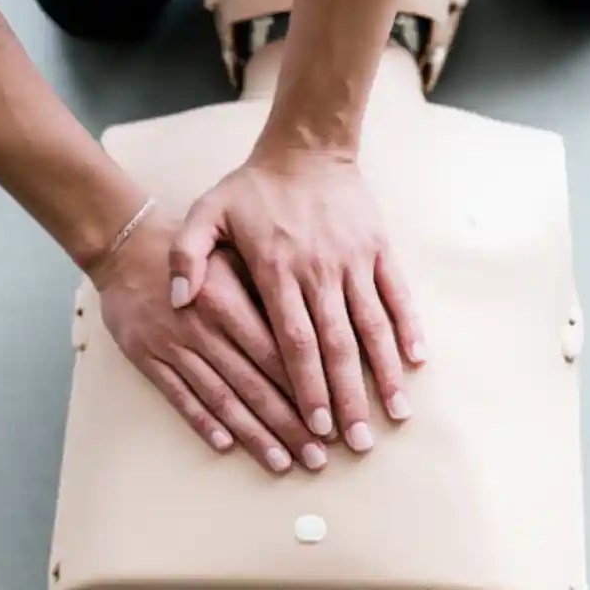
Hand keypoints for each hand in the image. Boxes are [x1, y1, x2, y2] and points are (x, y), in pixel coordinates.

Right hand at [92, 205, 327, 472]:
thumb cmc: (196, 250)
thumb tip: (320, 327)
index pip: (277, 355)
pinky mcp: (147, 358)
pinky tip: (227, 447)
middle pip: (254, 386)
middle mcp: (204, 328)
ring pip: (221, 399)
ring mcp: (174, 346)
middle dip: (289, 426)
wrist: (127, 244)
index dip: (307, 391)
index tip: (332, 420)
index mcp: (229, 301)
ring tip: (282, 463)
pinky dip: (203, 423)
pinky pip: (179, 396)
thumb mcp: (235, 254)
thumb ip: (270, 289)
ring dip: (254, 435)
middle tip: (318, 459)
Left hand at [168, 152, 425, 452]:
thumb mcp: (206, 212)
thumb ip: (187, 256)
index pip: (293, 341)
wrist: (306, 146)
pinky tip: (415, 362)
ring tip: (393, 416)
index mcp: (276, 270)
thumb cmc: (252, 187)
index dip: (305, 386)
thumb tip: (175, 300)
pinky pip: (397, 294)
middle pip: (336, 345)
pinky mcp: (378, 248)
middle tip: (355, 443)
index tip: (314, 426)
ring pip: (372, 326)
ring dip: (383, 374)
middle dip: (346, 397)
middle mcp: (318, 270)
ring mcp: (353, 259)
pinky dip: (408, 327)